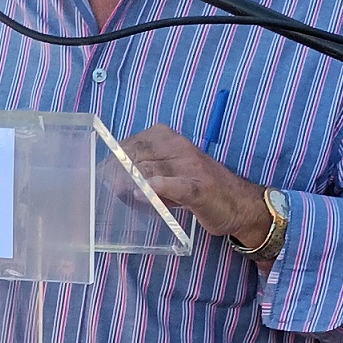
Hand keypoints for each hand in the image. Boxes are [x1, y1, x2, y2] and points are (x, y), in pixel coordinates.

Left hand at [119, 124, 270, 245]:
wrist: (240, 203)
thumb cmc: (198, 187)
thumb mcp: (170, 171)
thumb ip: (144, 170)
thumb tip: (111, 177)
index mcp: (169, 138)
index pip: (133, 142)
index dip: (114, 158)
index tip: (101, 172)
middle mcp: (179, 147)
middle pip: (138, 155)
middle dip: (117, 171)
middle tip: (105, 186)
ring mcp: (190, 166)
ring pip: (151, 169)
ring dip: (130, 182)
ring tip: (118, 193)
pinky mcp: (199, 188)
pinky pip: (175, 184)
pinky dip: (158, 187)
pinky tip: (143, 192)